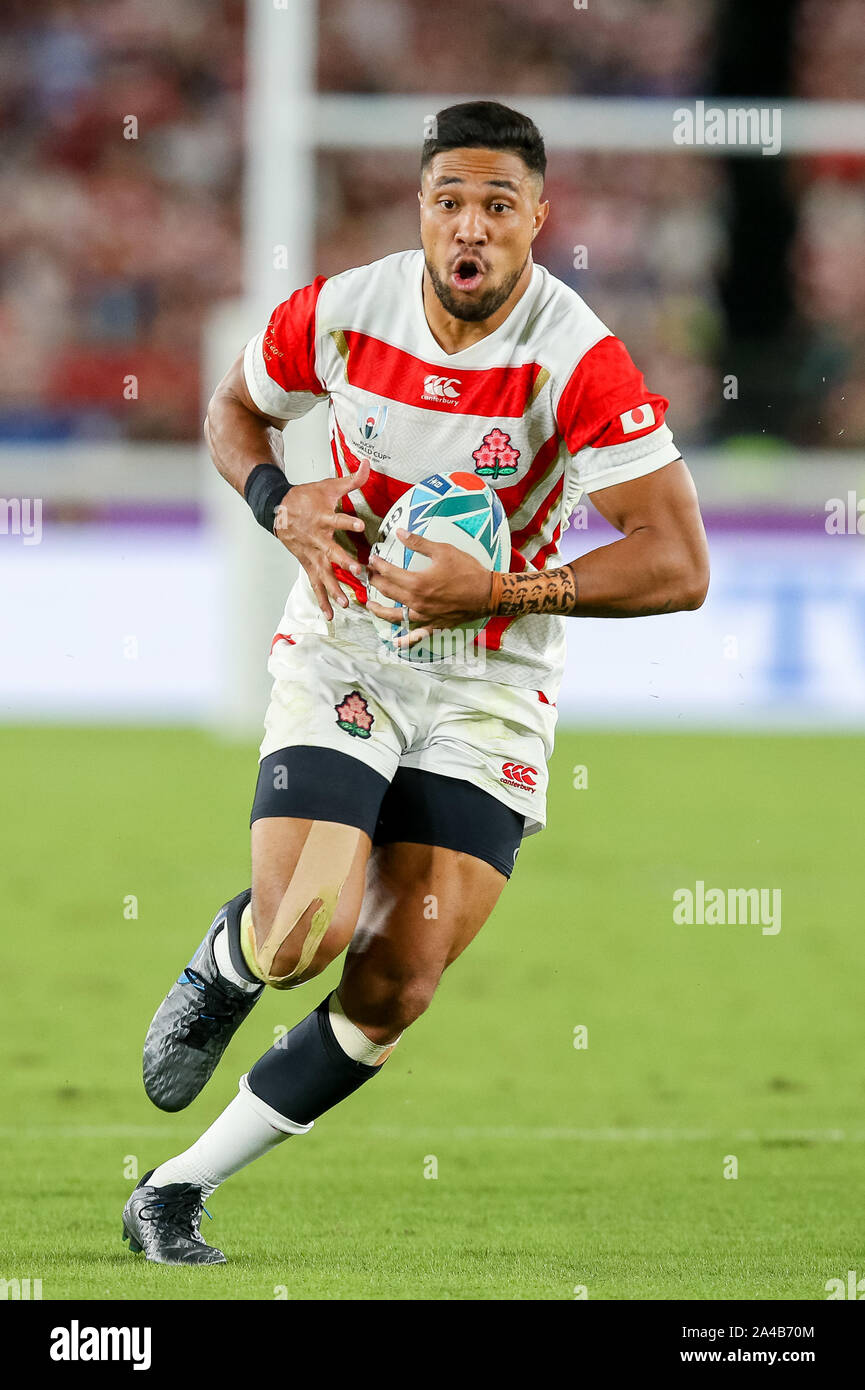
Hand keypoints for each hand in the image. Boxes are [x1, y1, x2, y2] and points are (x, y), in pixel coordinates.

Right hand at [274, 459, 369, 619]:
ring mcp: (311, 554)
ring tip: (346, 603)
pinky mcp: (307, 564)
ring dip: (335, 589)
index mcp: (323, 519)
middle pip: (331, 552)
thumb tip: (367, 462)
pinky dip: (323, 600)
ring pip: (323, 574)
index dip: (348, 522)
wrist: (277, 510)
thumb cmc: (306, 497)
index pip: (337, 520)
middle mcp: (317, 539)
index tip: (361, 526)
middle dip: (344, 562)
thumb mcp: (328, 486)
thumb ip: (351, 478)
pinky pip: (316, 585)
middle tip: (358, 570)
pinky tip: (332, 615)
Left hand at [367, 528, 493, 647]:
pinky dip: (404, 639)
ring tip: (370, 604)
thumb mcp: (443, 551)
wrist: (488, 593)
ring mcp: (424, 616)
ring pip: (395, 615)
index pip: (389, 573)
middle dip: (375, 582)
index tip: (372, 559)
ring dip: (380, 609)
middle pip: (388, 592)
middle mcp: (417, 602)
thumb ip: (418, 542)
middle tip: (368, 575)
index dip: (377, 565)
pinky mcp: (434, 625)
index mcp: (417, 582)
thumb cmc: (468, 571)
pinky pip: (416, 635)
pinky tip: (395, 642)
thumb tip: (399, 532)